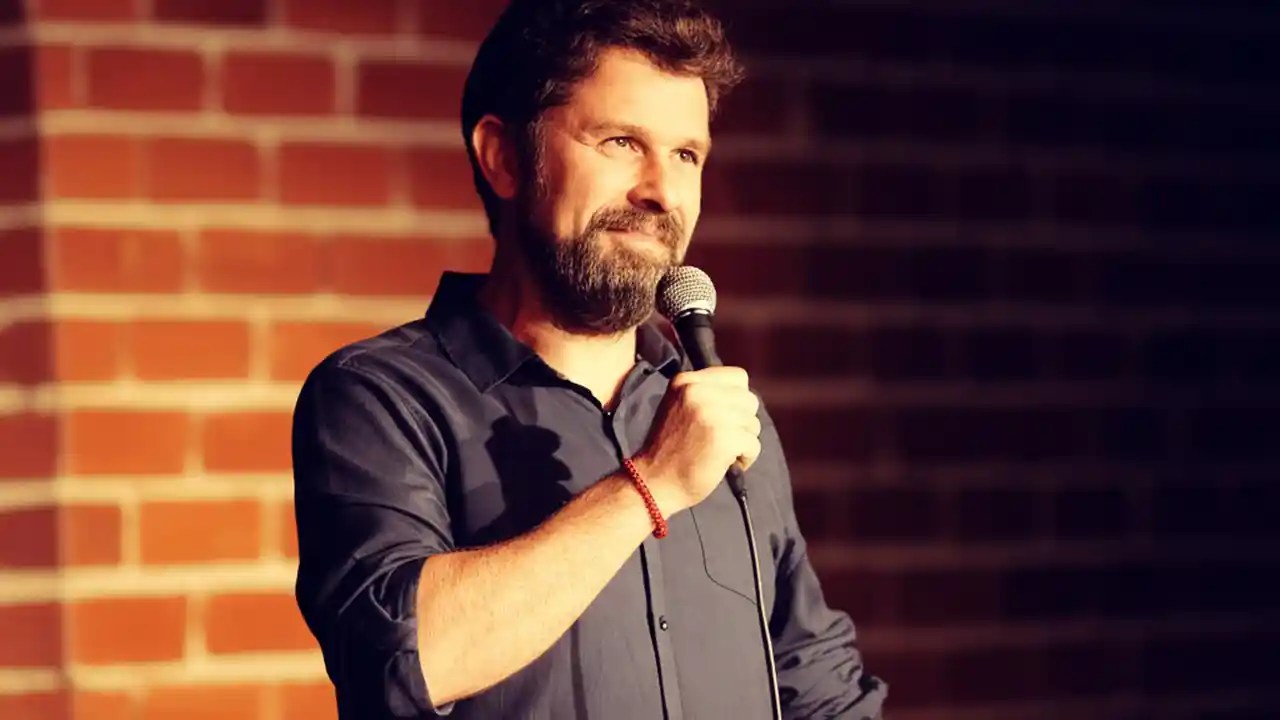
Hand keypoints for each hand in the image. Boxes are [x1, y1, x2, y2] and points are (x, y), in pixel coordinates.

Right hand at [630, 366, 761, 515]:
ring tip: (722, 452)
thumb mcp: (678, 406)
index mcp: (686, 381)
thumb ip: (705, 394)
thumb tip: (741, 396)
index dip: (738, 399)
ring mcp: (712, 413)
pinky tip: (726, 464)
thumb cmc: (668, 449)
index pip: (738, 377)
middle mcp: (698, 391)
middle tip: (723, 438)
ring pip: (753, 423)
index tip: (726, 417)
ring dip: (743, 441)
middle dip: (742, 422)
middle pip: (749, 400)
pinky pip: (754, 444)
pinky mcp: (725, 437)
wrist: (653, 482)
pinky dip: (746, 458)